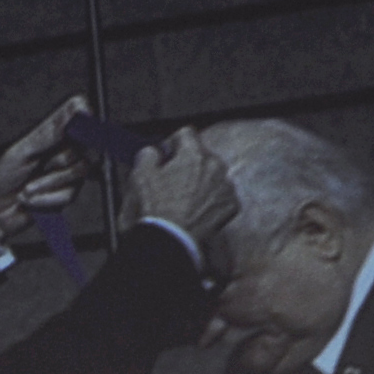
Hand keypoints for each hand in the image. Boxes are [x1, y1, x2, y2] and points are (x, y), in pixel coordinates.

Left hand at [0, 97, 92, 243]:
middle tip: (41, 164)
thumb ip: (52, 131)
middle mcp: (64, 149)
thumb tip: (74, 108)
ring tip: (29, 186)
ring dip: (49, 182)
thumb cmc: (3, 177)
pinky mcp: (67, 194)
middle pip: (86, 147)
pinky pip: (69, 194)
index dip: (85, 120)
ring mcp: (68, 172)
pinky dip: (46, 197)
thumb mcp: (25, 149)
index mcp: (53, 133)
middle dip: (60, 159)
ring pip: (79, 171)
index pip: (80, 114)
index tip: (78, 130)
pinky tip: (32, 198)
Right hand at [120, 128, 236, 257]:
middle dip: (189, 164)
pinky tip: (198, 209)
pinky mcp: (232, 206)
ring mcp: (226, 187)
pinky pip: (222, 195)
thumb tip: (154, 153)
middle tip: (175, 180)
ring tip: (186, 199)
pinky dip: (212, 200)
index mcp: (194, 153)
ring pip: (214, 175)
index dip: (173, 143)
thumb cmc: (158, 208)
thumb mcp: (141, 174)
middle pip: (202, 155)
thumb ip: (148, 154)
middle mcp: (216, 166)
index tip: (167, 155)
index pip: (186, 133)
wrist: (173, 240)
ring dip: (202, 182)